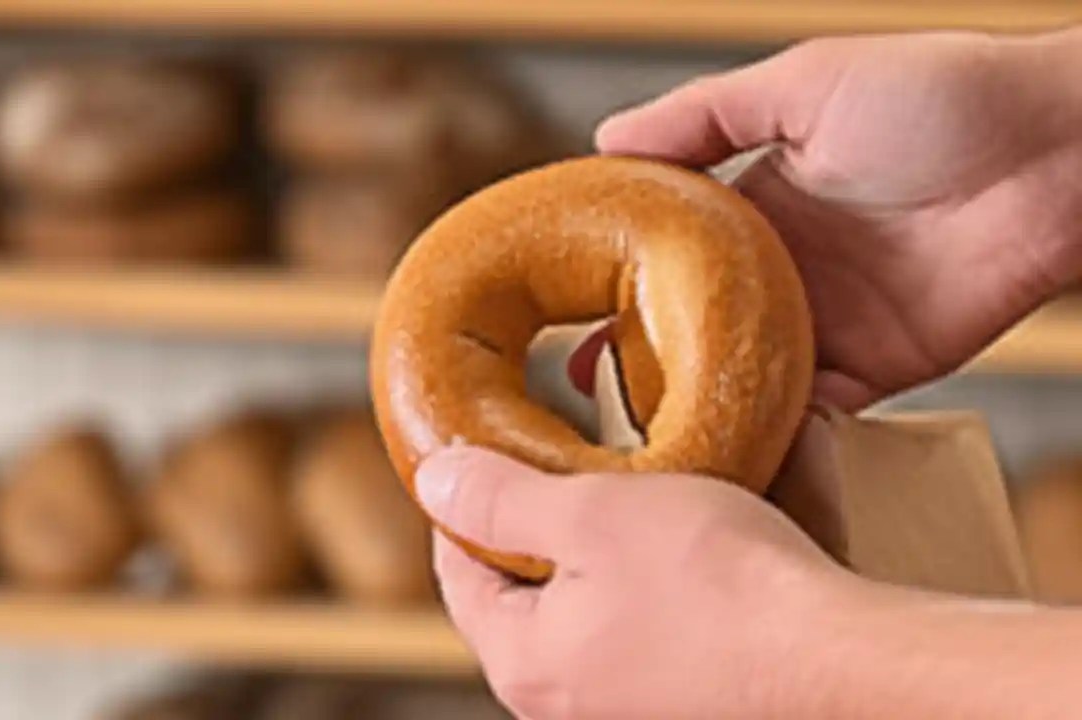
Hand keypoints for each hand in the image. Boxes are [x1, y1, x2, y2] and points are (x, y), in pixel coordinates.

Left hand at [420, 446, 1081, 719]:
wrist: (843, 664)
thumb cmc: (720, 587)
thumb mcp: (589, 516)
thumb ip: (498, 501)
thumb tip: (431, 482)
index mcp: (526, 665)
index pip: (457, 578)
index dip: (459, 511)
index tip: (472, 463)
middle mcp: (568, 707)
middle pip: (517, 604)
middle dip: (526, 535)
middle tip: (546, 474)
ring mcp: (627, 713)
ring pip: (580, 620)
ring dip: (588, 562)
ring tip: (616, 504)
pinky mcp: (683, 708)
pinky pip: (636, 639)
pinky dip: (638, 591)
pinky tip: (674, 557)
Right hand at [597, 30, 1081, 409]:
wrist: (1057, 150)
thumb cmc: (938, 94)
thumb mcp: (801, 83)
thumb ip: (701, 114)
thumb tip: (603, 135)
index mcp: (757, 207)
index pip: (667, 260)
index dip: (615, 291)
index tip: (562, 322)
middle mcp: (784, 272)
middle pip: (696, 331)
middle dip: (642, 367)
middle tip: (584, 402)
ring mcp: (829, 324)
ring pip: (745, 381)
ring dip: (699, 409)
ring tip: (639, 442)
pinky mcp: (879, 368)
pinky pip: (814, 412)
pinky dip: (774, 435)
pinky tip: (724, 454)